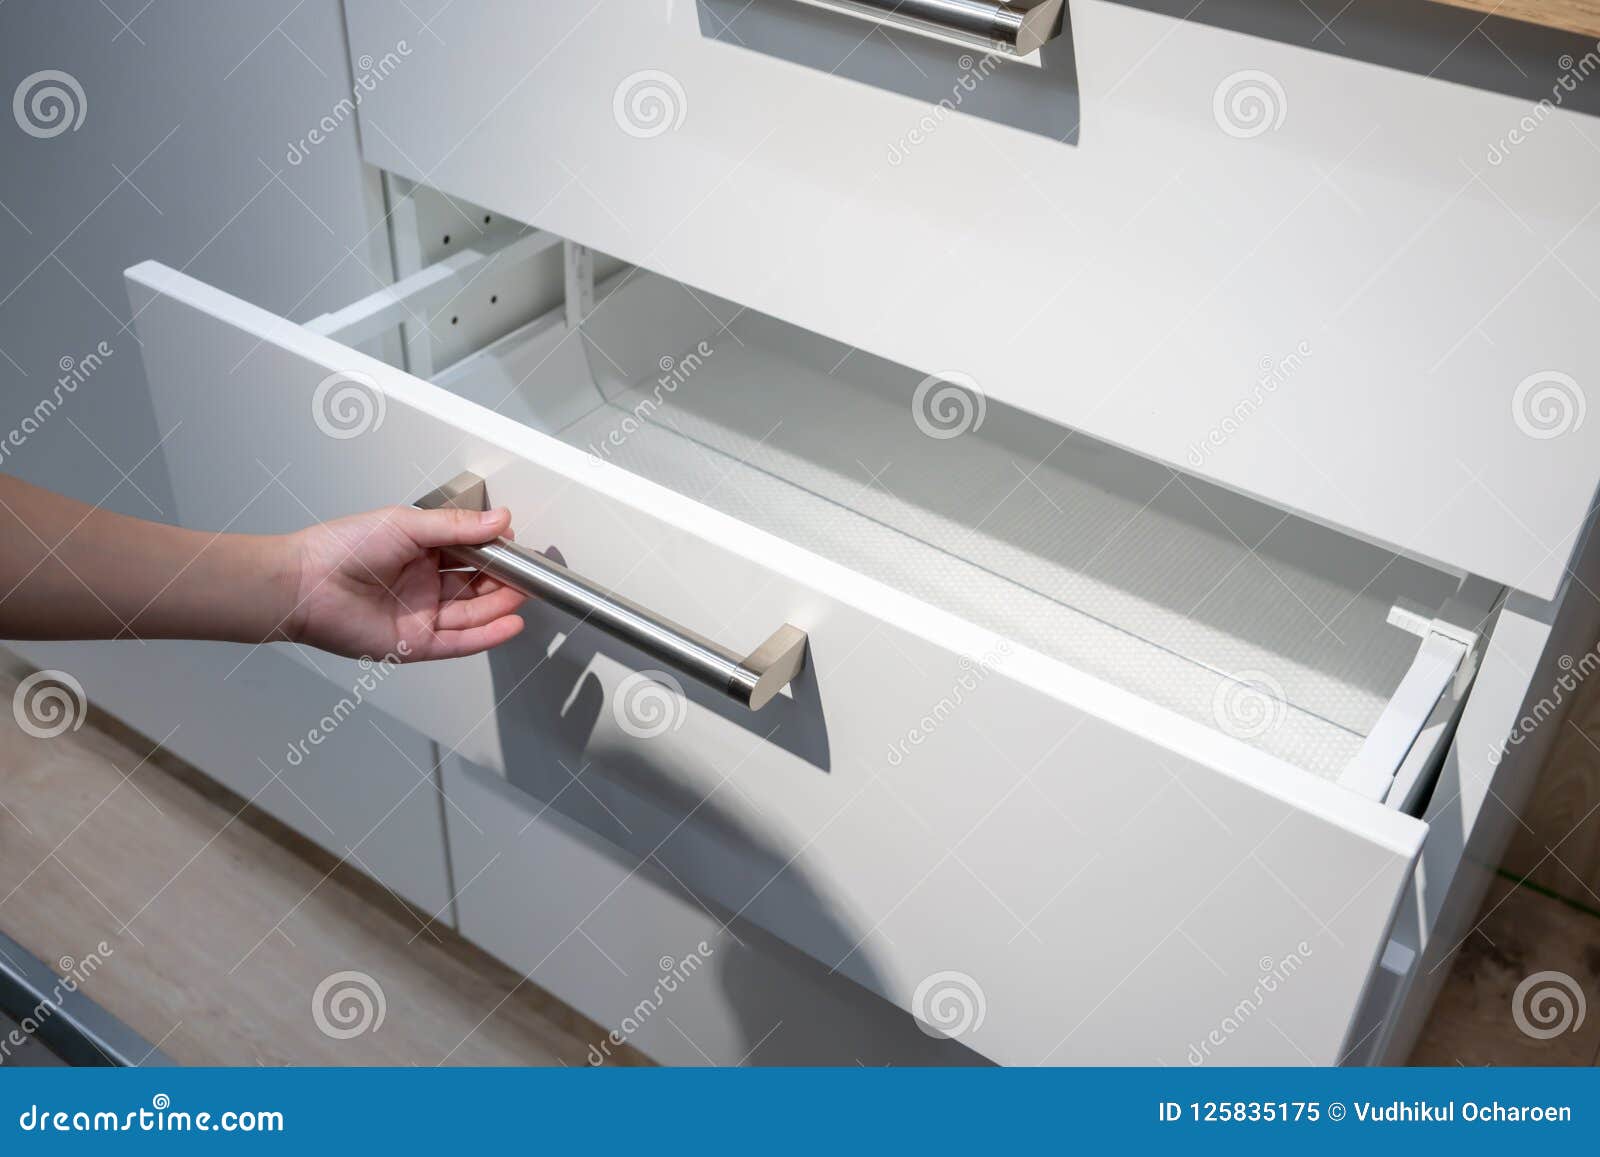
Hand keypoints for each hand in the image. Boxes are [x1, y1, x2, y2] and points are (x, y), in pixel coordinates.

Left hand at [283, 505, 527, 661]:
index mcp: (421, 551)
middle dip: (504, 580)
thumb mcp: (405, 524)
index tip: (517, 546)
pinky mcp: (415, 644)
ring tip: (525, 595)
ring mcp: (421, 615)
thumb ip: (456, 527)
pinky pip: (459, 641)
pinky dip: (487, 635)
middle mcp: (424, 584)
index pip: (471, 553)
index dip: (496, 551)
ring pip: (473, 613)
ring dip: (501, 606)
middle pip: (477, 585)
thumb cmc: (341, 548)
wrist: (304, 584)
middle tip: (529, 574)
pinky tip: (510, 624)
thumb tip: (498, 520)